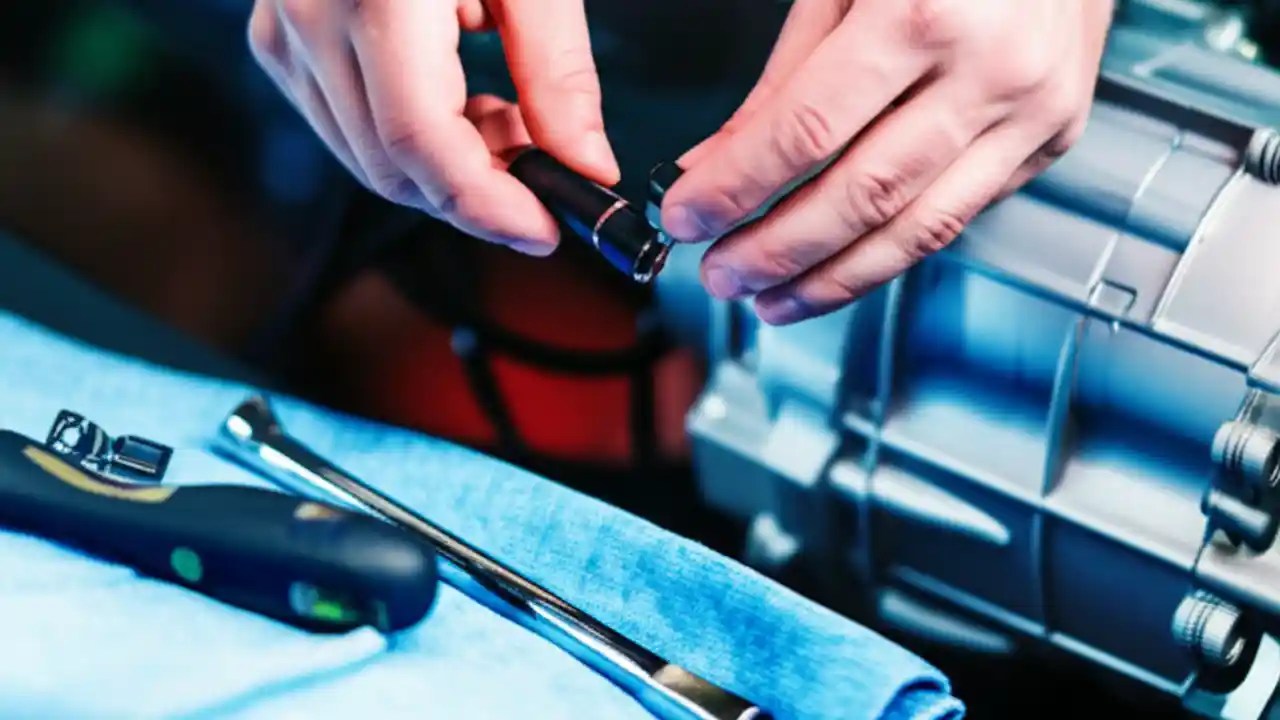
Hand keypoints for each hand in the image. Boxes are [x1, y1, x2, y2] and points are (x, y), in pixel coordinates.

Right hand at [247, 0, 618, 254]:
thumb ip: (558, 73)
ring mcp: (285, 35)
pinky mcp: (280, 42)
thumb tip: (585, 168)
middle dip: (479, 196)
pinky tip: (465, 103)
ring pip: (370, 161)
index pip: (423, 146)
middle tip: (547, 174)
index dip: (488, 206)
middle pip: (395, 169)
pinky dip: (416, 143)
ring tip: (512, 122)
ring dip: (450, 172)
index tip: (548, 229)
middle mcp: (312, 20)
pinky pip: (350, 128)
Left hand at [662, 0, 1113, 323]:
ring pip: (917, 230)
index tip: (688, 216)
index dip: (736, 187)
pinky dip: (891, 254)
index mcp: (924, 10)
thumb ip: (782, 77)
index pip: (806, 131)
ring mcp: (1030, 110)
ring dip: (833, 279)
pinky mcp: (1052, 138)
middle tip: (723, 273)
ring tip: (773, 299)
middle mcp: (986, 68)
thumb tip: (716, 160)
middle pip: (861, 197)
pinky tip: (843, 268)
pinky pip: (959, 216)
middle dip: (777, 250)